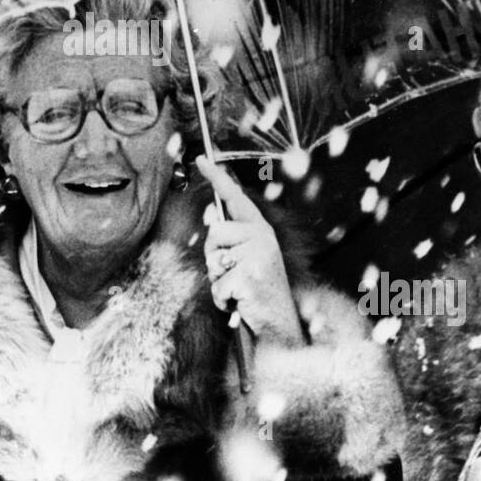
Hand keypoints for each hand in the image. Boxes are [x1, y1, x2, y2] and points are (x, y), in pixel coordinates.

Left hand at [195, 155, 303, 347]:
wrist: (279, 323)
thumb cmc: (256, 290)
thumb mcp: (246, 258)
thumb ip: (231, 239)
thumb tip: (212, 218)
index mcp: (260, 229)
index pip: (236, 197)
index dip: (217, 176)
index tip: (201, 158)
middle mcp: (262, 236)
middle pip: (214, 233)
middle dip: (213, 257)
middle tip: (234, 275)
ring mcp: (258, 255)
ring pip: (213, 258)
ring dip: (218, 280)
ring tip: (238, 289)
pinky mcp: (249, 275)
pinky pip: (217, 285)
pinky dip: (222, 299)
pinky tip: (240, 303)